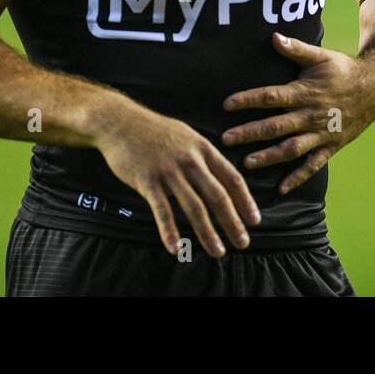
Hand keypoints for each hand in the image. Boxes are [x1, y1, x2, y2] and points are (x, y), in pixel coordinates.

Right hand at [91, 101, 260, 257]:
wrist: (120, 122)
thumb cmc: (155, 131)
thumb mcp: (187, 136)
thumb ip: (204, 156)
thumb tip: (221, 176)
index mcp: (203, 149)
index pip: (232, 178)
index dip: (245, 201)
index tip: (254, 220)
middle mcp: (190, 160)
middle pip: (218, 196)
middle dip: (233, 222)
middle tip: (243, 243)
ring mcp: (169, 171)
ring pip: (194, 207)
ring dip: (208, 232)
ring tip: (218, 251)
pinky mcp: (147, 181)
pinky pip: (162, 211)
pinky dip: (170, 231)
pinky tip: (177, 249)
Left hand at [220, 32, 374, 193]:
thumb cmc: (344, 70)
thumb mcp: (321, 56)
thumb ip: (296, 49)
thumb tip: (273, 36)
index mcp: (305, 92)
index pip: (272, 96)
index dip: (248, 100)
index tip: (226, 104)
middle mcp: (311, 115)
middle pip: (276, 126)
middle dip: (250, 133)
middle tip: (225, 139)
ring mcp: (321, 133)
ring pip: (292, 148)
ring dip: (269, 157)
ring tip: (247, 164)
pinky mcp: (331, 146)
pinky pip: (313, 165)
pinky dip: (298, 177)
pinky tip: (281, 189)